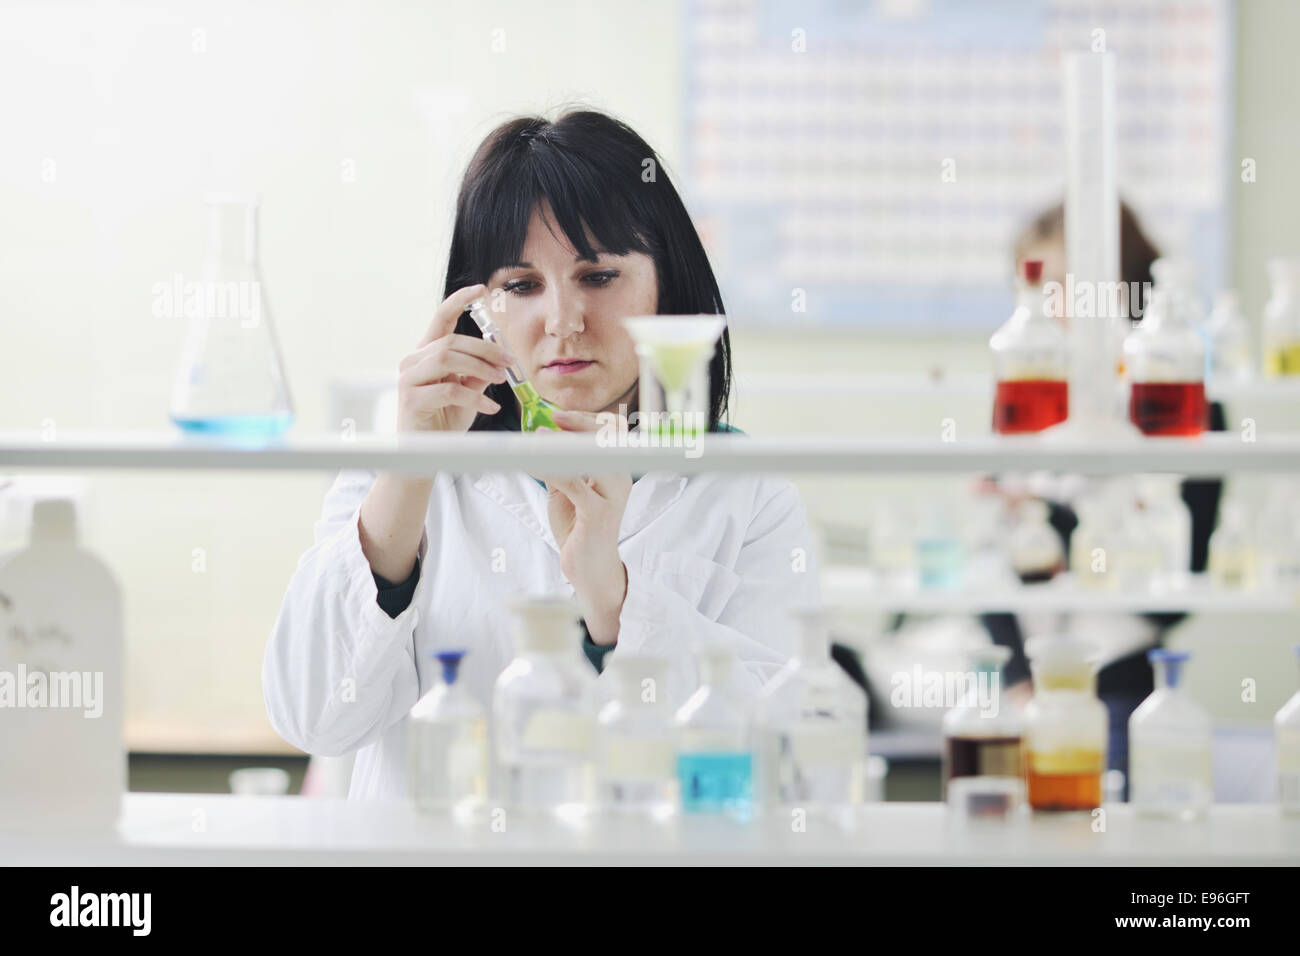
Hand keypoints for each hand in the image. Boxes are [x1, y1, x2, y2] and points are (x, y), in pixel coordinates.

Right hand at [395, 283, 512, 432]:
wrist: (423, 452)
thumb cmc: (443, 420)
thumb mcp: (467, 393)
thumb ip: (478, 373)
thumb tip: (499, 357)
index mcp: (426, 354)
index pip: (441, 319)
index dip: (459, 301)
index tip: (480, 290)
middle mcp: (413, 361)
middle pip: (451, 342)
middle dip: (485, 349)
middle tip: (509, 362)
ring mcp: (408, 379)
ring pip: (448, 359)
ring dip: (480, 367)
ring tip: (501, 379)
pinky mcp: (411, 399)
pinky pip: (449, 391)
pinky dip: (475, 398)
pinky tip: (491, 406)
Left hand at [536, 409, 632, 643]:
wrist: (590, 569)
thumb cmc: (580, 528)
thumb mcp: (568, 491)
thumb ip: (562, 466)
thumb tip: (542, 437)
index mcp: (617, 471)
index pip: (611, 433)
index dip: (586, 418)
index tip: (558, 414)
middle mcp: (620, 480)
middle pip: (606, 438)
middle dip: (578, 422)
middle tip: (551, 418)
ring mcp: (612, 496)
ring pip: (590, 456)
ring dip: (560, 444)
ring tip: (535, 439)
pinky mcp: (597, 513)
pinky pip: (572, 482)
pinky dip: (550, 468)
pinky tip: (532, 463)